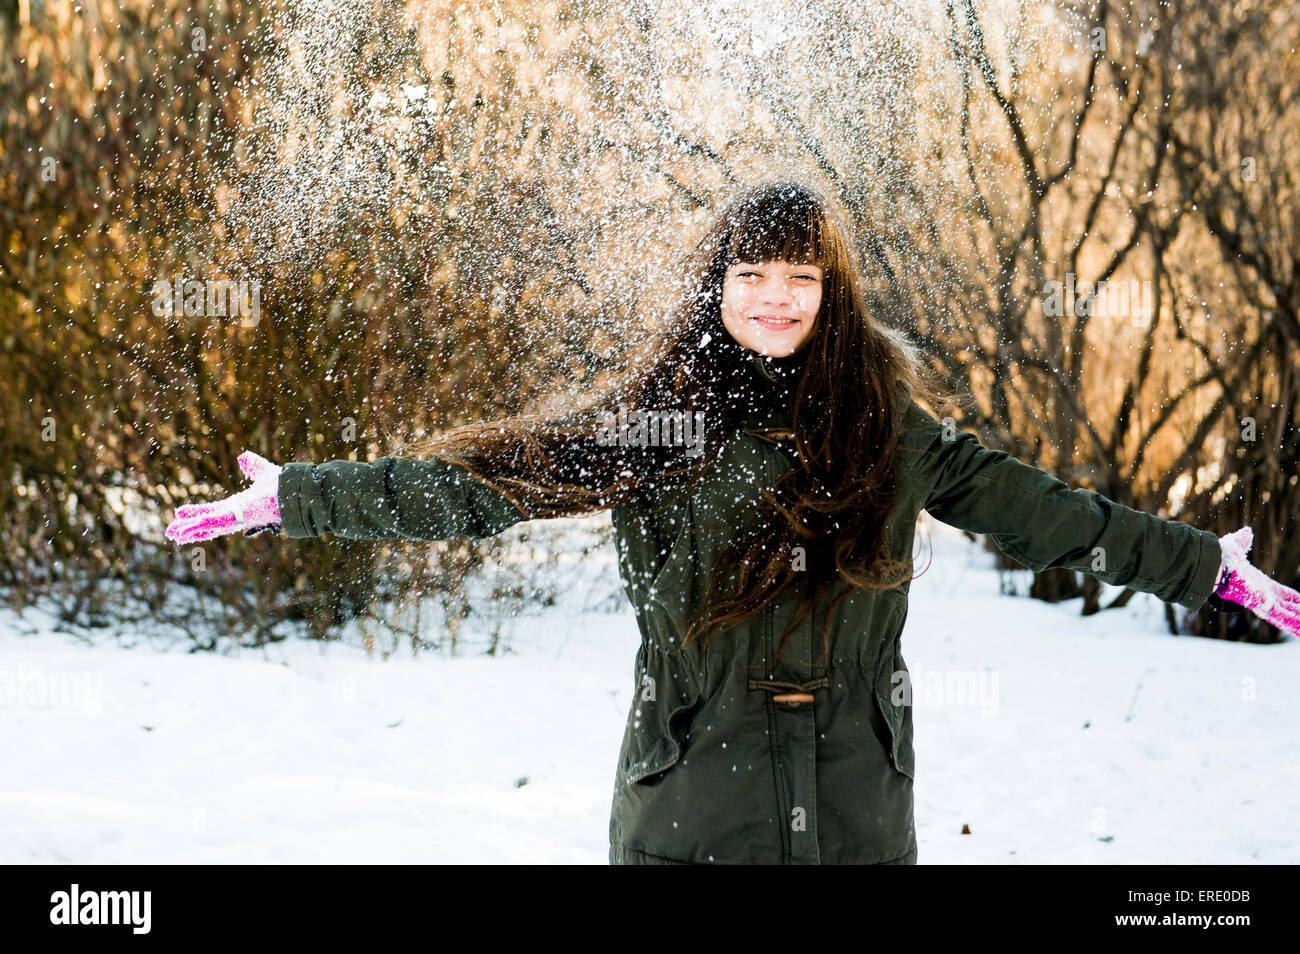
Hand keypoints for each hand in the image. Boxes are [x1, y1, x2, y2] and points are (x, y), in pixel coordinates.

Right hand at [166, 450, 282, 543]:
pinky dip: (203, 526)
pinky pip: (219, 523)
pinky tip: (189, 530)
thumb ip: (252, 465)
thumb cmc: (282, 485)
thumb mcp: (262, 471)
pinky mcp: (241, 517)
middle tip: (170, 533)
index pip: (212, 511)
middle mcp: (236, 514)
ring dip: (191, 531)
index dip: (196, 513)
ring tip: (173, 536)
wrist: (295, 489)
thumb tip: (243, 456)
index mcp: (239, 506)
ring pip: (209, 527)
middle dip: (189, 528)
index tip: (179, 514)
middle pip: (206, 523)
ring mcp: (238, 517)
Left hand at [1212, 526, 1299, 637]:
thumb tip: (1246, 532)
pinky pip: (1281, 617)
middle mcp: (1262, 595)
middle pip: (1287, 608)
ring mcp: (1262, 602)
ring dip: (1297, 622)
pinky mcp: (1262, 604)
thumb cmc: (1221, 556)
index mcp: (1260, 584)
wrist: (1213, 564)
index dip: (1293, 599)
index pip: (1282, 593)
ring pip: (1285, 616)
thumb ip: (1243, 541)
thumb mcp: (1237, 546)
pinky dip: (1294, 624)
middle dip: (1297, 615)